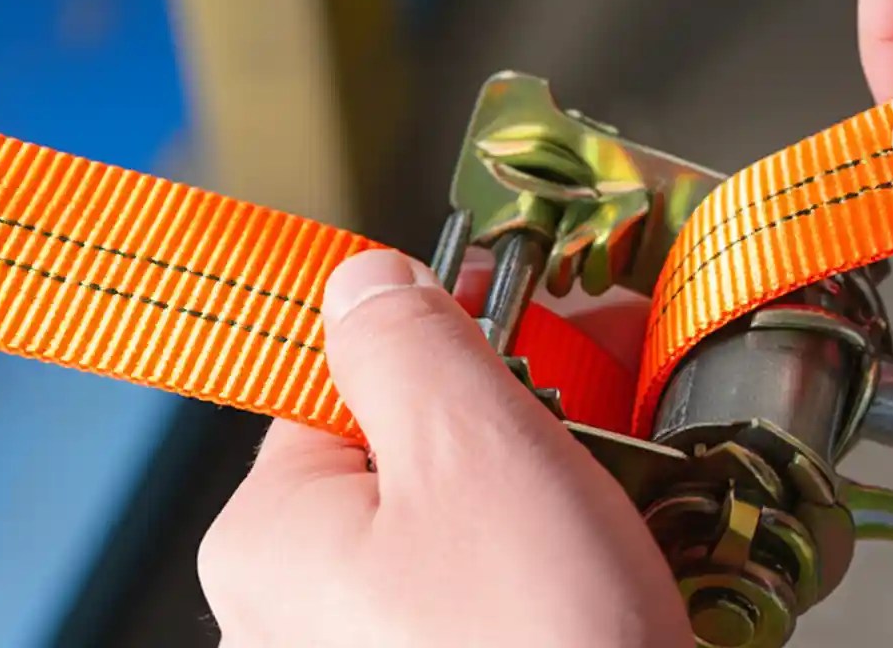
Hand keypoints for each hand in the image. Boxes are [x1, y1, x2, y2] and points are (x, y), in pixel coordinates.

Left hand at [196, 249, 689, 646]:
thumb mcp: (473, 450)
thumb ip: (406, 343)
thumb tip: (367, 279)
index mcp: (270, 537)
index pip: (337, 385)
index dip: (438, 344)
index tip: (517, 324)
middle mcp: (288, 614)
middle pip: (405, 457)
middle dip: (509, 423)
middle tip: (595, 418)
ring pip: (456, 527)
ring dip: (541, 493)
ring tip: (621, 505)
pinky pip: (482, 592)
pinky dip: (544, 563)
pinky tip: (604, 569)